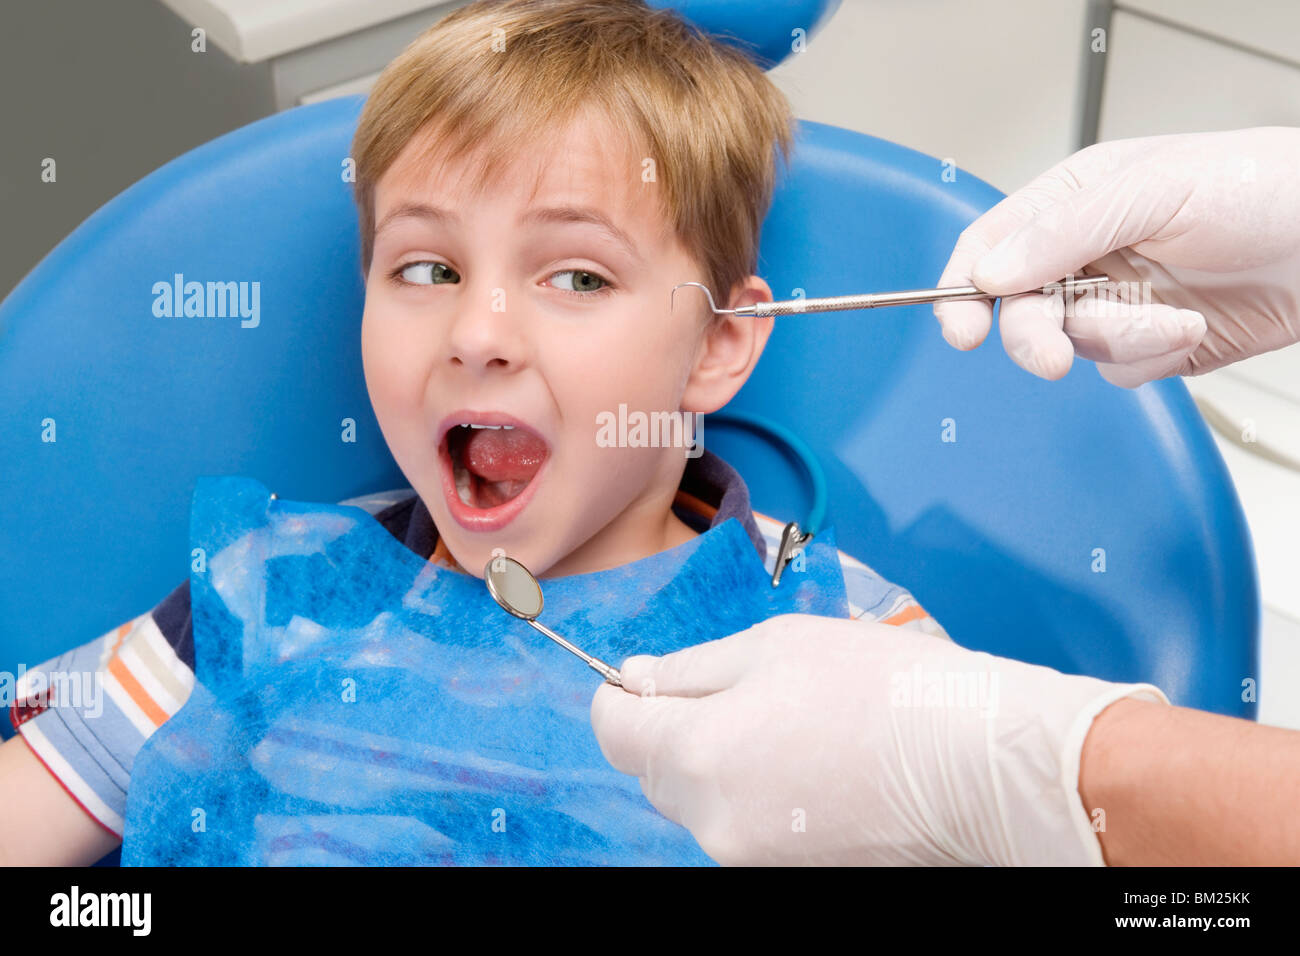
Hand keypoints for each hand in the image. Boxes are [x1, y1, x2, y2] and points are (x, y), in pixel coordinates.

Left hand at [591, 613, 1166, 864]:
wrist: (980, 766)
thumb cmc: (884, 690)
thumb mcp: (776, 646)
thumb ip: (692, 668)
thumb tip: (637, 678)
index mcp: (699, 753)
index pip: (614, 731)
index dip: (618, 696)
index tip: (640, 678)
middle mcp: (712, 821)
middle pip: (655, 771)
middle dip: (676, 727)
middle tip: (739, 688)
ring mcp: (750, 856)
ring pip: (700, 801)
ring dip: (720, 760)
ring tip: (792, 723)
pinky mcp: (787, 872)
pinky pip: (744, 824)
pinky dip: (757, 791)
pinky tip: (812, 761)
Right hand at [934, 126, 1299, 386]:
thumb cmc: (1262, 187)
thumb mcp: (1154, 188)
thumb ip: (1064, 230)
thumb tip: (990, 269)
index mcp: (1073, 203)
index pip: (992, 244)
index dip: (963, 286)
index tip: (961, 327)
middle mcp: (1086, 255)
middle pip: (1017, 310)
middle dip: (1033, 335)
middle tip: (1049, 356)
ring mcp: (1115, 304)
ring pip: (1071, 345)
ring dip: (1121, 338)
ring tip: (1173, 315)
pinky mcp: (1149, 346)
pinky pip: (1118, 371)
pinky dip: (1151, 356)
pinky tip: (1191, 327)